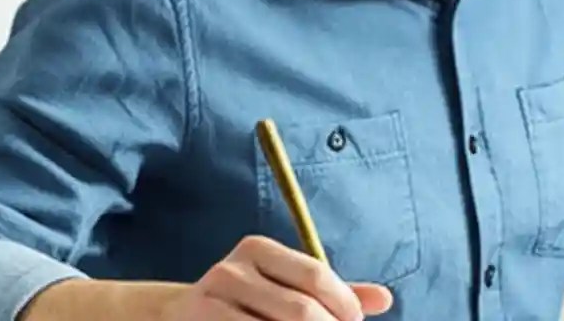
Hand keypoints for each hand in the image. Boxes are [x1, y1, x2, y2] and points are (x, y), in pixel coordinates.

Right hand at [161, 235, 393, 320]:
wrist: (178, 316)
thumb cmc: (249, 301)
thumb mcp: (288, 286)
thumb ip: (335, 291)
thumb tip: (386, 299)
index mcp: (258, 249)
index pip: (315, 275)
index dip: (344, 304)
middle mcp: (231, 270)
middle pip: (299, 310)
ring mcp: (209, 302)